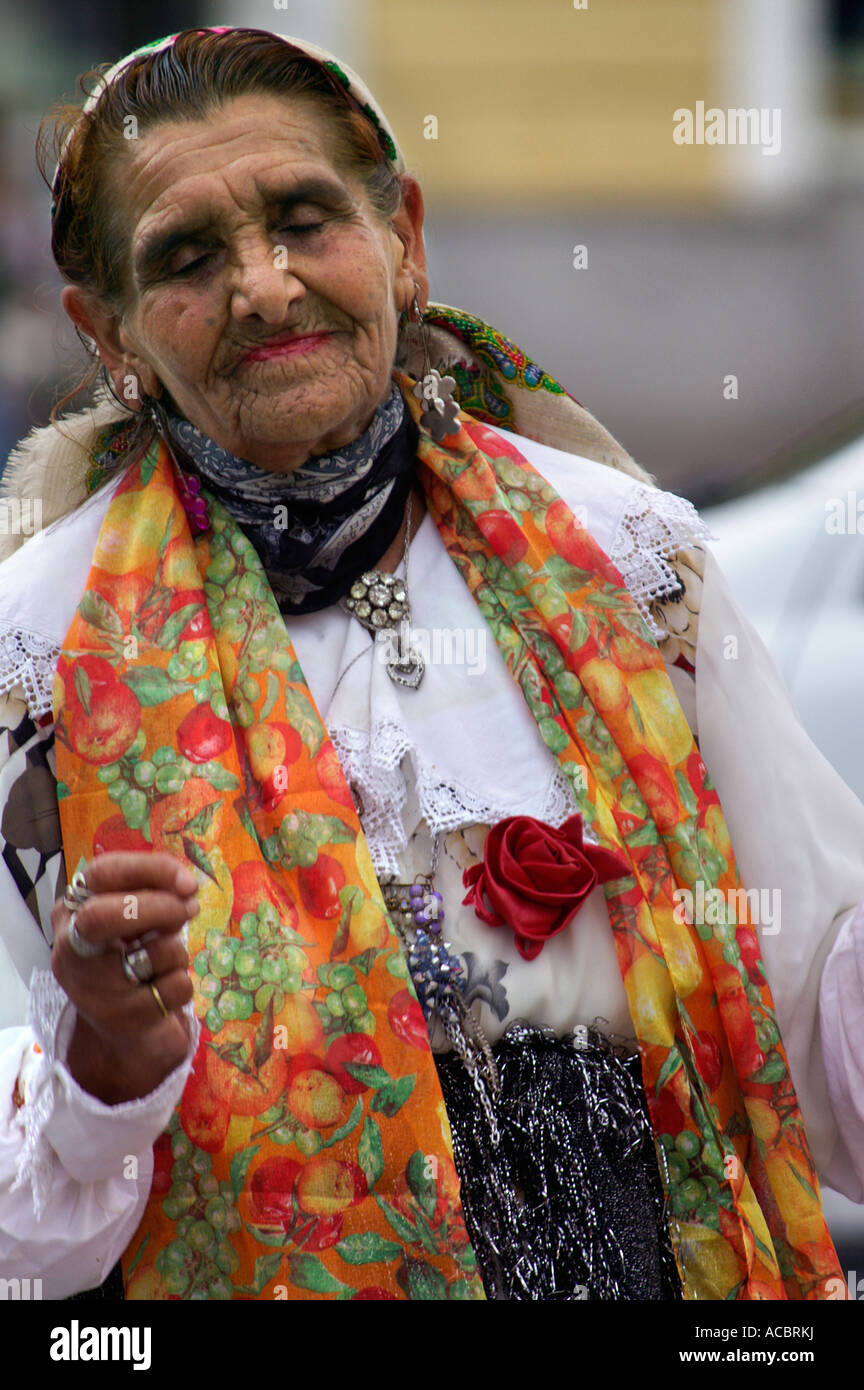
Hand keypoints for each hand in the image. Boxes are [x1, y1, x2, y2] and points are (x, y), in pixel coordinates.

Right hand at [51, 852, 199, 1104]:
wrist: (120, 1031)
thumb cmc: (128, 960)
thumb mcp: (132, 921)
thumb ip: (152, 895)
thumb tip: (186, 887)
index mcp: (71, 912)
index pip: (102, 873)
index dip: (149, 870)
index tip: (187, 881)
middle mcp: (70, 949)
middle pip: (105, 914)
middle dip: (159, 907)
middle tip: (191, 908)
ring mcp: (91, 987)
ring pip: (155, 952)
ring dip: (176, 952)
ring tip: (162, 965)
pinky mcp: (120, 1018)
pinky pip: (175, 986)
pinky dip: (181, 985)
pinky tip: (161, 994)